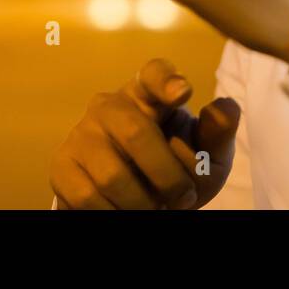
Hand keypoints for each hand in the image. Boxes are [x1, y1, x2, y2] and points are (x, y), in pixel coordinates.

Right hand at [49, 58, 240, 209]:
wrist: (133, 202)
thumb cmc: (174, 169)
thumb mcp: (205, 157)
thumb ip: (217, 135)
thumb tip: (226, 107)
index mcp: (148, 95)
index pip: (152, 74)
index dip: (166, 80)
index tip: (184, 92)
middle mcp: (110, 106)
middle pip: (136, 132)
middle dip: (168, 175)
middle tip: (185, 198)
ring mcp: (82, 134)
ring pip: (113, 175)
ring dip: (143, 203)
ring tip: (155, 208)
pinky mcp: (62, 166)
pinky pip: (89, 198)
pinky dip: (116, 215)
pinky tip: (127, 213)